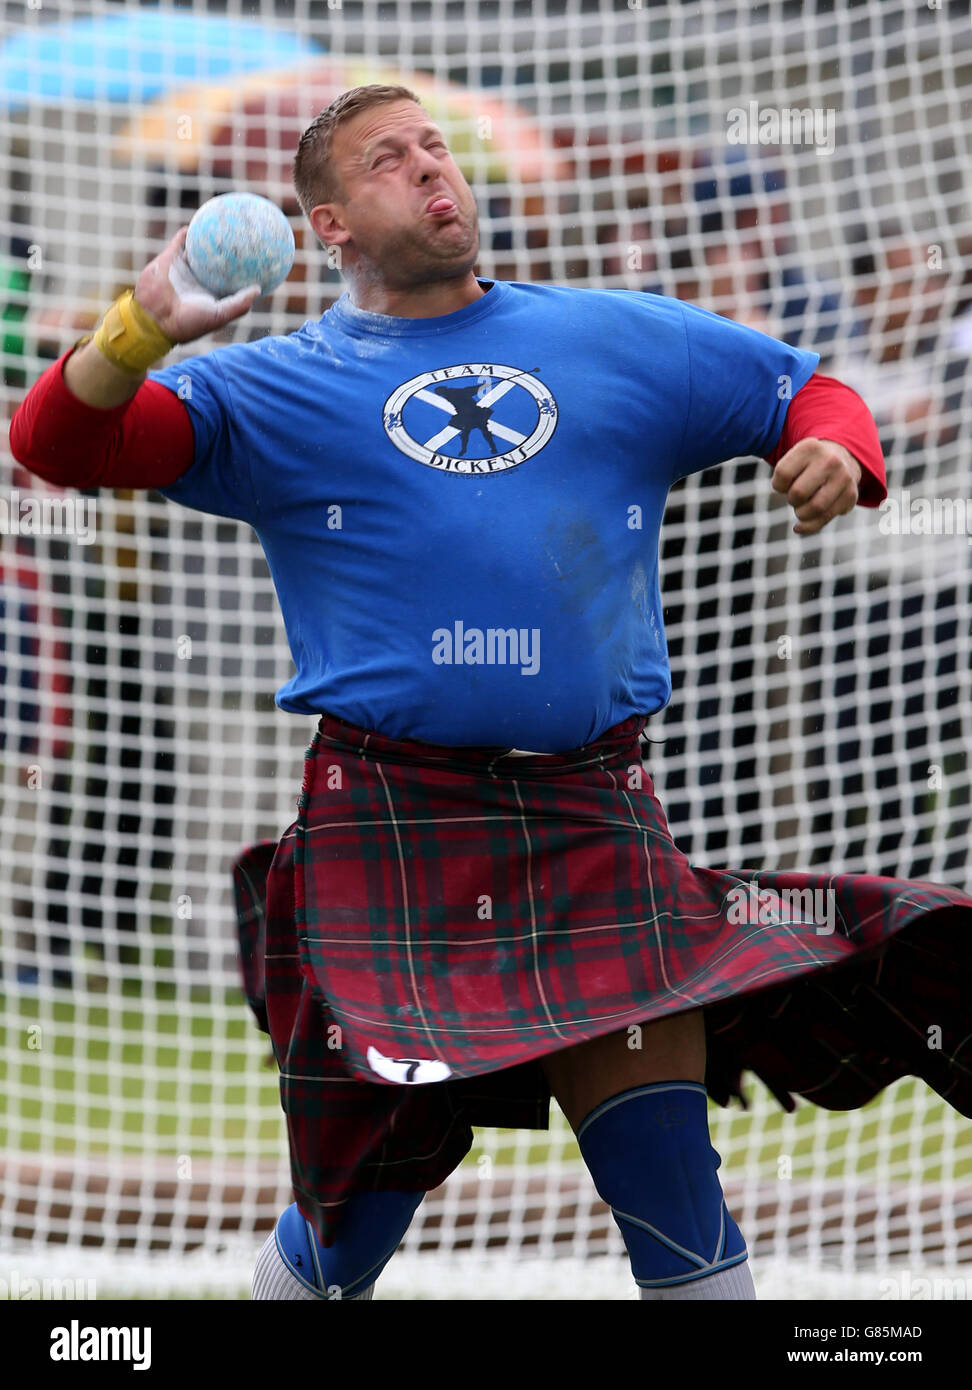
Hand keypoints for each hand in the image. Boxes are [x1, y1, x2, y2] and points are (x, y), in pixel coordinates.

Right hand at [133, 226, 261, 344]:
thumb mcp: (219, 315)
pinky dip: (187, 233)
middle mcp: (198, 280)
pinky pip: (179, 242)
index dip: (243, 271)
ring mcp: (183, 269)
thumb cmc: (189, 322)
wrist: (155, 318)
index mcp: (211, 293)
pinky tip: (199, 221)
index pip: (230, 279)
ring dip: (206, 237)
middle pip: (216, 261)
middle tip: (244, 236)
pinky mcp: (169, 259)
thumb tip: (258, 289)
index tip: (258, 260)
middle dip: (228, 251)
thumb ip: (238, 304)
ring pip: (198, 249)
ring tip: (221, 223)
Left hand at [771, 437, 862, 534]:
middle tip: (796, 495)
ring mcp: (843, 478)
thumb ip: (782, 478)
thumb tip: (795, 522)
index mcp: (810, 447)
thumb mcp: (793, 459)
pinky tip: (801, 525)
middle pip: (798, 493)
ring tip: (802, 506)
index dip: (778, 485)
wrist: (842, 458)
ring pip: (814, 509)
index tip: (784, 483)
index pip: (783, 474)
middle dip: (791, 499)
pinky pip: (825, 519)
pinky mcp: (851, 495)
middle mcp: (830, 460)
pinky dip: (809, 526)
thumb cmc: (808, 465)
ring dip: (801, 513)